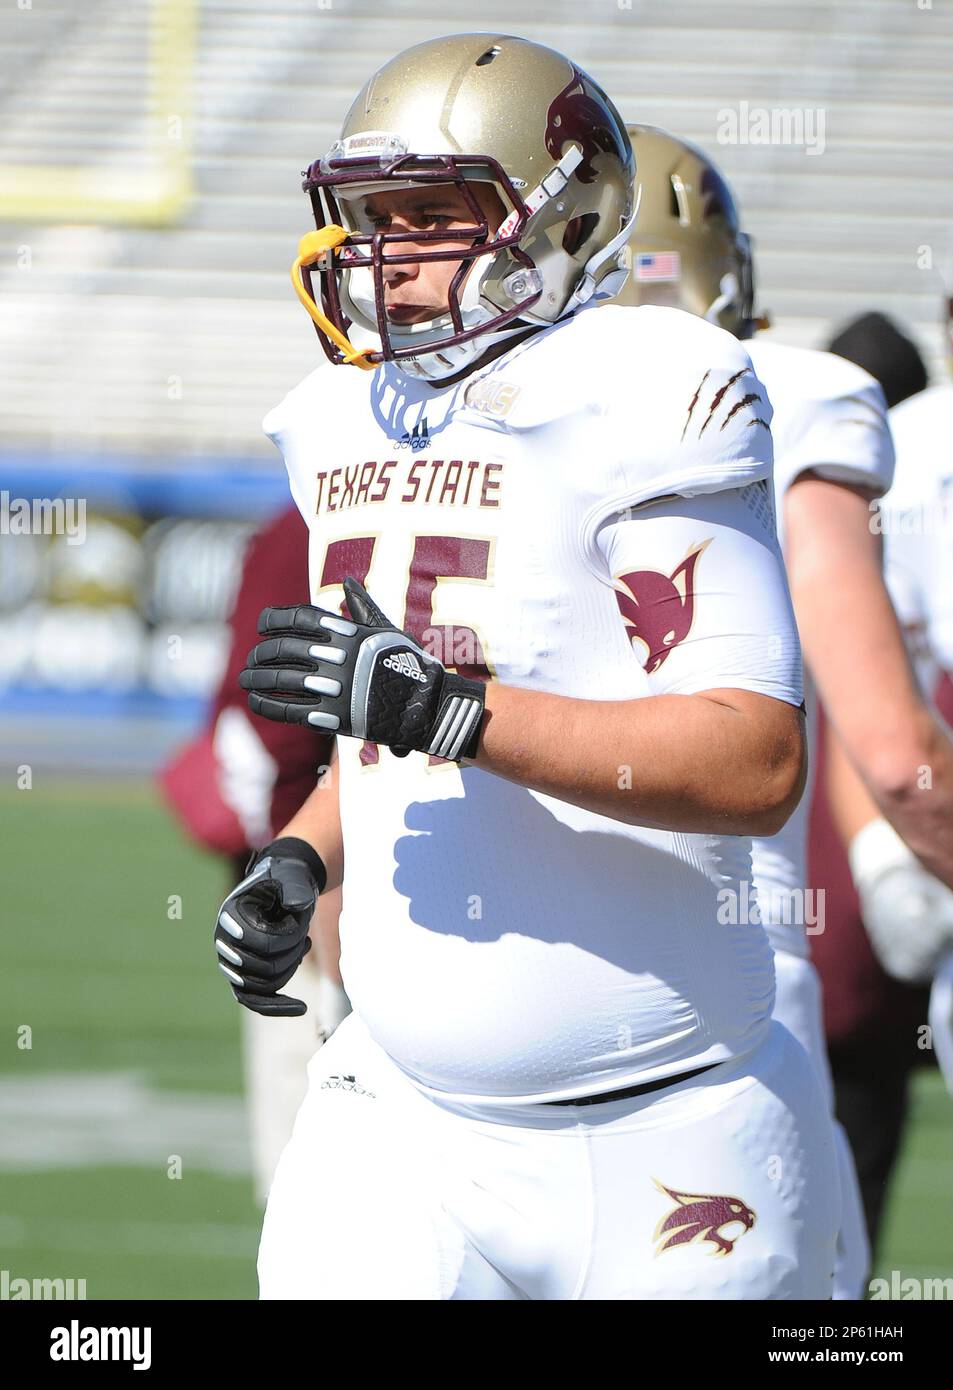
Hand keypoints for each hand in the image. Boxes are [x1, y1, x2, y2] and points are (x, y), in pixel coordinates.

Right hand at [214, 837, 326, 1016]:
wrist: (284, 888)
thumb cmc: (288, 882)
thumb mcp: (293, 878)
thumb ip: (295, 889)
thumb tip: (297, 906)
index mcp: (231, 916)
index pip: (263, 944)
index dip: (290, 940)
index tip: (300, 925)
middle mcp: (225, 941)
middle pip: (262, 969)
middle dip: (292, 957)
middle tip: (305, 939)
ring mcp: (232, 961)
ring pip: (261, 987)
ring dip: (290, 971)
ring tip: (303, 947)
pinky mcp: (243, 975)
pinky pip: (254, 1001)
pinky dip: (277, 1007)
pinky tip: (300, 1008)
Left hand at [239, 577, 485, 760]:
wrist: (425, 704)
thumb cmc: (407, 664)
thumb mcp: (387, 630)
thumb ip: (363, 606)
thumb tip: (348, 581)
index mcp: (346, 632)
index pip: (298, 618)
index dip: (273, 620)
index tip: (261, 626)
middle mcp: (335, 656)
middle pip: (282, 649)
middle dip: (261, 654)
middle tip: (251, 660)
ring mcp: (332, 687)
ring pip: (279, 679)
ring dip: (256, 678)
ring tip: (245, 679)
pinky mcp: (332, 716)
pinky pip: (288, 710)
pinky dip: (266, 705)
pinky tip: (254, 702)